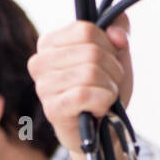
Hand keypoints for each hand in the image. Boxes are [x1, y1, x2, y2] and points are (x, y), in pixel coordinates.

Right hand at [27, 12, 132, 153]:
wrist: (104, 131)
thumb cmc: (104, 88)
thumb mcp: (116, 52)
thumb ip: (119, 28)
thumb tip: (117, 36)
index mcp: (49, 43)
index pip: (86, 30)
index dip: (108, 47)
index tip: (108, 62)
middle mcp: (39, 62)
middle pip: (91, 52)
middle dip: (112, 70)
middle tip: (107, 85)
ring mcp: (43, 87)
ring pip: (91, 73)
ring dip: (109, 88)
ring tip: (103, 98)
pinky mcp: (52, 109)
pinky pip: (85, 94)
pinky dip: (102, 102)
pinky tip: (98, 109)